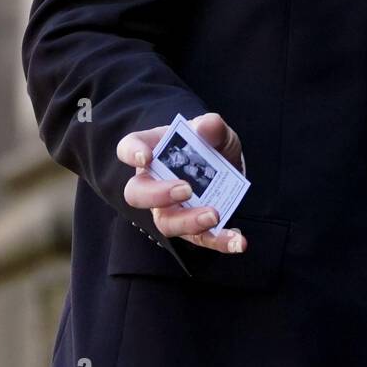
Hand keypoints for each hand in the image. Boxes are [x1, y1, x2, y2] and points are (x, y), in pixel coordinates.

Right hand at [118, 112, 247, 253]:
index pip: (128, 148)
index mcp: (153, 150)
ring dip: (189, 221)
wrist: (226, 163)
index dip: (132, 153)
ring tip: (214, 215)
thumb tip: (206, 126)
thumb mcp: (216, 129)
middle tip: (185, 190)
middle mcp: (154, 183)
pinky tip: (238, 240)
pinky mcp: (194, 227)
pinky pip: (202, 239)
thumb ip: (212, 126)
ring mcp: (170, 208)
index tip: (145, 157)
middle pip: (137, 194)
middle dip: (158, 195)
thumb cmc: (210, 142)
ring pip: (166, 223)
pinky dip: (220, 241)